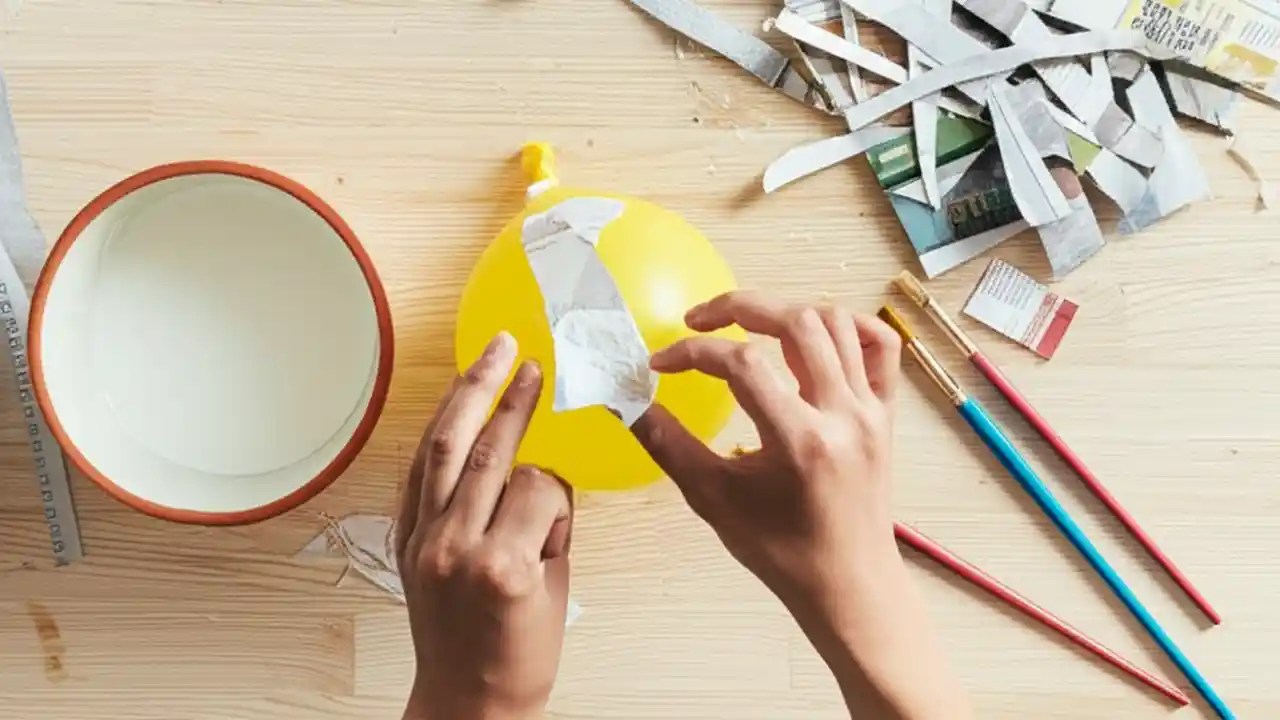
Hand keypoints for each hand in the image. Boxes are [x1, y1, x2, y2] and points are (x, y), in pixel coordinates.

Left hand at [396, 332, 572, 719]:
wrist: (467, 702)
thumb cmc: (520, 657)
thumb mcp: (556, 586)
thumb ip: (549, 521)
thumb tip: (541, 471)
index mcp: (504, 564)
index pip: (539, 483)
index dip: (555, 492)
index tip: (558, 509)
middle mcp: (455, 547)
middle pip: (481, 448)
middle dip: (503, 392)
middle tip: (518, 354)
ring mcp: (422, 542)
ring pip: (442, 448)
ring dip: (465, 396)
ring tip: (485, 358)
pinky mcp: (404, 542)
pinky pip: (417, 473)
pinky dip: (436, 436)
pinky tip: (452, 410)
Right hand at [633, 292, 968, 717]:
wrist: (848, 584)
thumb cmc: (781, 550)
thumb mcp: (714, 500)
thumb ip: (669, 445)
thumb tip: (629, 402)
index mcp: (800, 440)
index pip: (743, 363)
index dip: (694, 353)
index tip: (661, 364)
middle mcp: (843, 415)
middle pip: (796, 322)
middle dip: (740, 307)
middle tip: (699, 320)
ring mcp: (871, 410)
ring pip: (836, 324)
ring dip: (786, 312)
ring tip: (747, 325)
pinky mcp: (885, 412)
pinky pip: (879, 346)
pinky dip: (847, 325)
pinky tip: (812, 333)